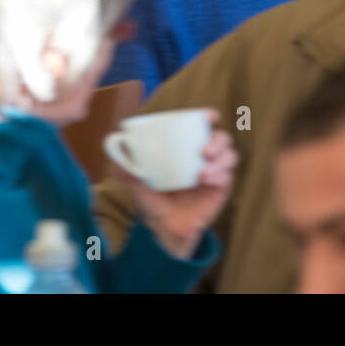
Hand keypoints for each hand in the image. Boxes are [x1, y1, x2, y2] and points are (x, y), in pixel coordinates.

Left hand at [122, 110, 236, 258]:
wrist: (164, 228)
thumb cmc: (153, 200)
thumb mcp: (136, 182)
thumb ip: (125, 165)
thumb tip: (114, 145)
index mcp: (188, 148)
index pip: (204, 126)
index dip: (209, 116)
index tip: (209, 116)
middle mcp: (205, 157)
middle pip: (223, 138)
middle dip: (218, 141)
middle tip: (204, 151)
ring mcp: (215, 173)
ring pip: (230, 156)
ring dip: (221, 161)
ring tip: (203, 174)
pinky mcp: (221, 190)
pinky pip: (227, 177)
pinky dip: (220, 176)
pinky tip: (207, 182)